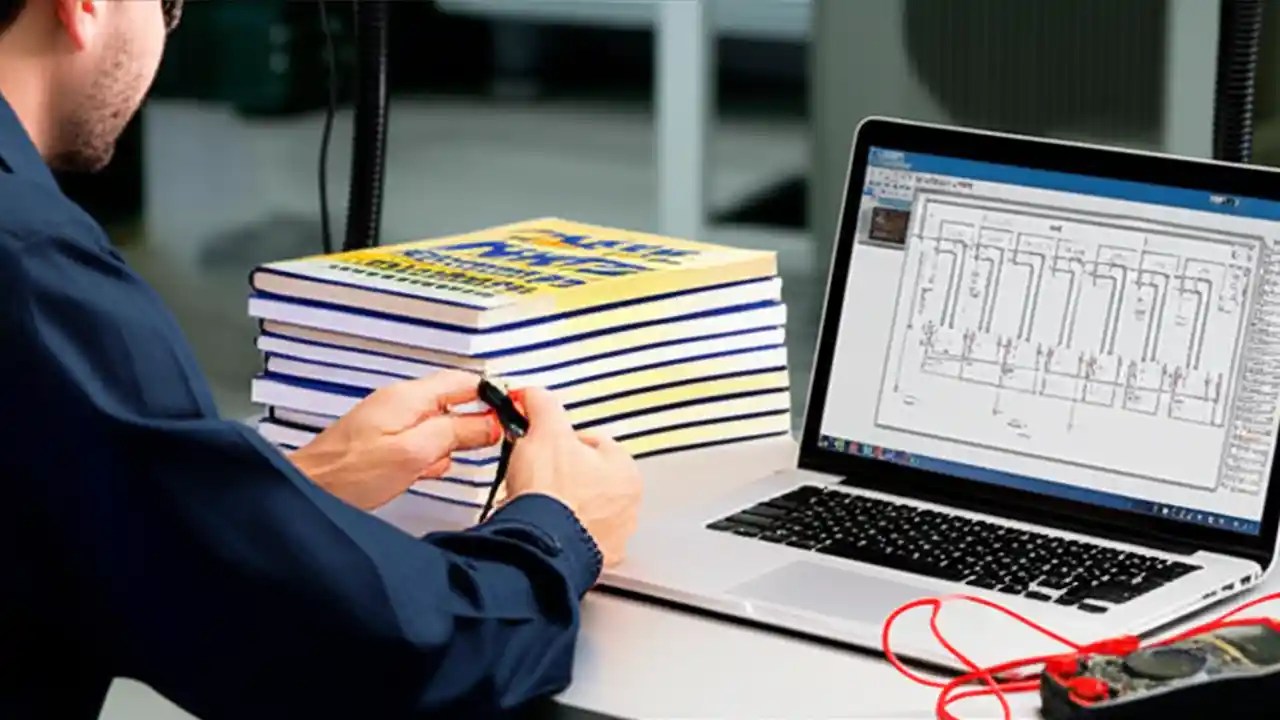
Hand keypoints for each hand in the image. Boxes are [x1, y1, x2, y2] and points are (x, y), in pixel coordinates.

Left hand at [289, 370, 499, 509]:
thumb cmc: (349, 474)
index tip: (510, 414)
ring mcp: (390, 421)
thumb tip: (489, 423)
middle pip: (453, 401)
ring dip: (449, 443)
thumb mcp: (415, 452)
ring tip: (442, 463)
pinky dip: (429, 455)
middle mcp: (400, 402)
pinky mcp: (383, 441)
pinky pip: (420, 440)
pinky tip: (422, 471)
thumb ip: (455, 433)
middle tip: (485, 445)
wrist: (309, 491)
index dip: (493, 395)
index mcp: (409, 397)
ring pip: (439, 423)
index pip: (465, 381)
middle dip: (473, 424)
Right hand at [502, 387, 642, 567]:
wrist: (538, 545)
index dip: (562, 440)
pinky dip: (560, 533)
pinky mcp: (593, 561)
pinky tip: (543, 526)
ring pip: (583, 510)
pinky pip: (576, 539)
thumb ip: (543, 406)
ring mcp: (613, 536)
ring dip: (562, 505)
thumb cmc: (551, 493)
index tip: (545, 445)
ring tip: (538, 503)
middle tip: (540, 478)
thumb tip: (535, 395)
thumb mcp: (545, 432)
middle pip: (589, 478)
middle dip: (563, 475)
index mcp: (625, 470)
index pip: (594, 442)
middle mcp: (627, 506)